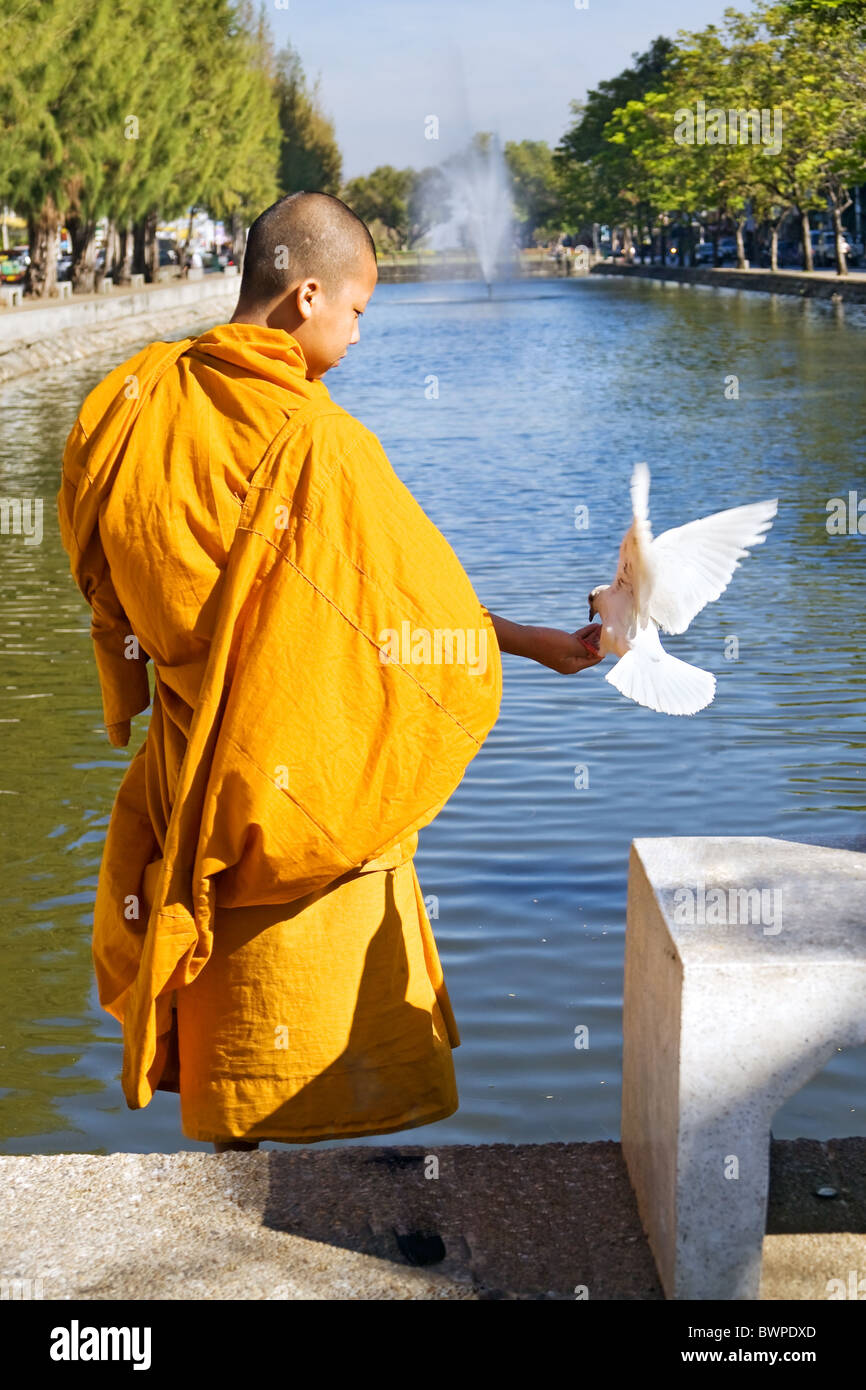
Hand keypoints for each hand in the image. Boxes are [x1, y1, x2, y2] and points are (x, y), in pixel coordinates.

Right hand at [486, 612, 603, 673]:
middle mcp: (570, 663)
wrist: (526, 638)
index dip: (604, 647)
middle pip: (590, 652)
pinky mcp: (559, 646)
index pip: (595, 658)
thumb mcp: (571, 645)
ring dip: (593, 636)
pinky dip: (584, 635)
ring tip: (603, 625)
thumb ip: (587, 648)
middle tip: (609, 629)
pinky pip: (576, 641)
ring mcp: (564, 655)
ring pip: (584, 645)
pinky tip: (591, 626)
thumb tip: (600, 651)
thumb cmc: (548, 642)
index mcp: (574, 666)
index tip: (613, 636)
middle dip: (600, 641)